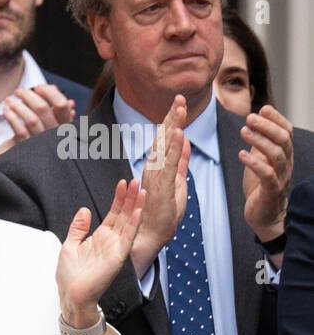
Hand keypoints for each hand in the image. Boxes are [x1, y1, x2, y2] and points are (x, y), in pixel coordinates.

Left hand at [0, 84, 75, 156]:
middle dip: (28, 95)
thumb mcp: (50, 127)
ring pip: (31, 119)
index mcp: (66, 128)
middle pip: (43, 109)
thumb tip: (58, 91)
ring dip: (17, 106)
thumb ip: (55, 112)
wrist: (24, 169)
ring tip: (9, 100)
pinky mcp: (26, 151)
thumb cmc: (38, 143)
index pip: (62, 105)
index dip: (49, 92)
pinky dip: (11, 118)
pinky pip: (19, 131)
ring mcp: (41, 144)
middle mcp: (55, 137)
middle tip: (18, 91)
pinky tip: (5, 111)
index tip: (38, 87)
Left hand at [56, 179, 145, 324]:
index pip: (113, 213)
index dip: (118, 198)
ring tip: (141, 189)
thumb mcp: (70, 245)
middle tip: (136, 180)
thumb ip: (79, 227)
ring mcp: (116, 247)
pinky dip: (134, 223)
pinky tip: (138, 210)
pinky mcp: (118, 256)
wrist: (72, 294)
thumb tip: (85, 210)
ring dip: (135, 206)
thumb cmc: (70, 275)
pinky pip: (128, 237)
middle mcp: (111, 241)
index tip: (123, 183)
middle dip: (130, 197)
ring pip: (129, 222)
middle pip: (124, 214)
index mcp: (100, 237)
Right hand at [129, 94, 189, 276]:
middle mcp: (155, 168)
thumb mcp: (178, 183)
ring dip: (172, 126)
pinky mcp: (159, 186)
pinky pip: (167, 163)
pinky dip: (172, 148)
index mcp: (160, 166)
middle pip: (164, 138)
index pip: (167, 139)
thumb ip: (180, 162)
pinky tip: (177, 133)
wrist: (151, 236)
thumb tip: (184, 142)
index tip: (180, 103)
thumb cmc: (163, 214)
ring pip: (164, 146)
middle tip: (180, 97)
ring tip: (179, 108)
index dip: (173, 120)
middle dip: (172, 117)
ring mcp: (156, 176)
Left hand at [239, 104, 293, 241]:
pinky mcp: (271, 191)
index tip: (263, 108)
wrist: (264, 216)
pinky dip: (254, 163)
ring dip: (260, 141)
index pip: (286, 132)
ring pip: (277, 154)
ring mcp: (280, 177)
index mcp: (284, 155)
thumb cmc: (260, 186)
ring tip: (243, 131)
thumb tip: (255, 120)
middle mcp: (286, 164)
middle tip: (250, 117)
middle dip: (267, 126)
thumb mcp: (260, 160)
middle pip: (283, 140)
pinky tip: (241, 154)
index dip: (276, 119)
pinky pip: (266, 174)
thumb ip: (260, 143)